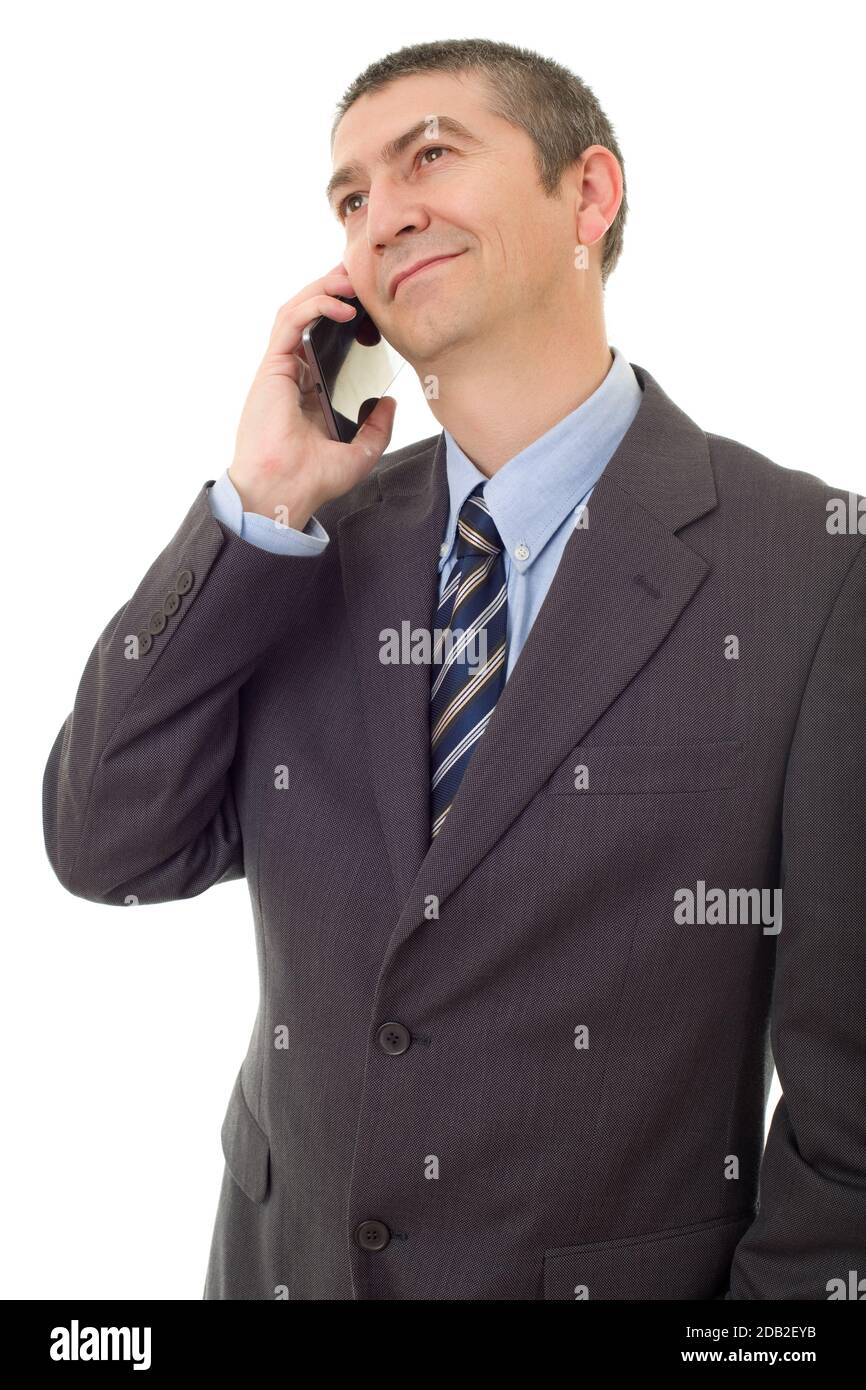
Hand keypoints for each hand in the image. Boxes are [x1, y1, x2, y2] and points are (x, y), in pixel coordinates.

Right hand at [229, 263, 396, 530]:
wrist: (284, 492)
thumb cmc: (312, 480)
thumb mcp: (360, 454)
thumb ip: (377, 428)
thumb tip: (390, 402)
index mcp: (309, 390)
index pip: (326, 338)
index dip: (345, 315)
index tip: (372, 307)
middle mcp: (293, 373)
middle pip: (310, 316)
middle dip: (334, 289)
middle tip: (362, 276)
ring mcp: (280, 368)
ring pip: (297, 309)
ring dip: (324, 288)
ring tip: (352, 281)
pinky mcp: (272, 366)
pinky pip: (290, 321)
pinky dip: (315, 306)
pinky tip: (343, 307)